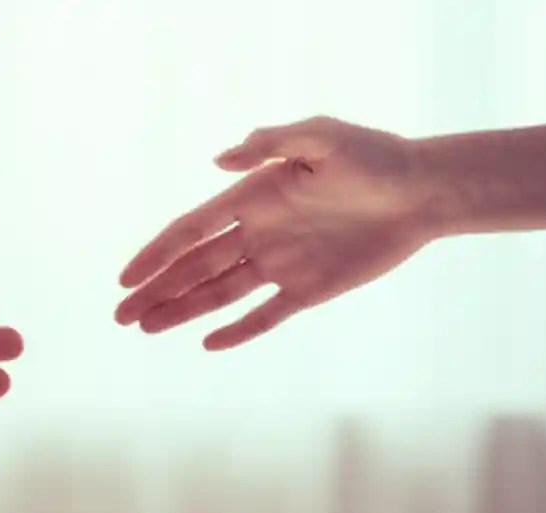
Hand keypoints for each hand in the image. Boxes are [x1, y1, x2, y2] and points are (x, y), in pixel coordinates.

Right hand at [115, 116, 437, 349]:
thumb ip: (270, 144)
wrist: (425, 190)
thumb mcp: (322, 137)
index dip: (155, 254)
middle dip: (155, 291)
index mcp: (251, 197)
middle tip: (120, 316)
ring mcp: (281, 263)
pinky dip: (238, 330)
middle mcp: (258, 233)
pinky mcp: (308, 289)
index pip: (190, 231)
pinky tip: (208, 343)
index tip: (125, 279)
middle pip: (194, 268)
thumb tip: (216, 162)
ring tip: (146, 329)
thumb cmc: (375, 156)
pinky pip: (265, 316)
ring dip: (182, 311)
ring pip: (219, 294)